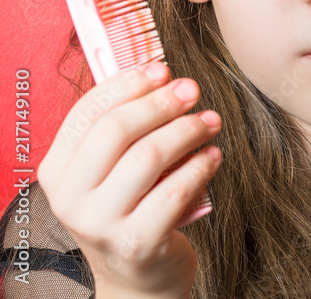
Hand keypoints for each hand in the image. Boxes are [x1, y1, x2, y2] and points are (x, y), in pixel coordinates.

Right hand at [37, 60, 221, 297]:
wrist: (138, 278)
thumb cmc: (131, 208)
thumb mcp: (113, 170)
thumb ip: (126, 127)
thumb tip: (162, 74)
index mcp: (58, 169)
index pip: (88, 111)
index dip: (129, 84)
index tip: (162, 69)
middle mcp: (71, 197)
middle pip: (117, 129)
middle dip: (162, 103)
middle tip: (192, 91)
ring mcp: (101, 223)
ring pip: (148, 156)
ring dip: (187, 130)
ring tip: (210, 122)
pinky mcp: (138, 242)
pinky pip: (175, 191)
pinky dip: (200, 167)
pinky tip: (214, 156)